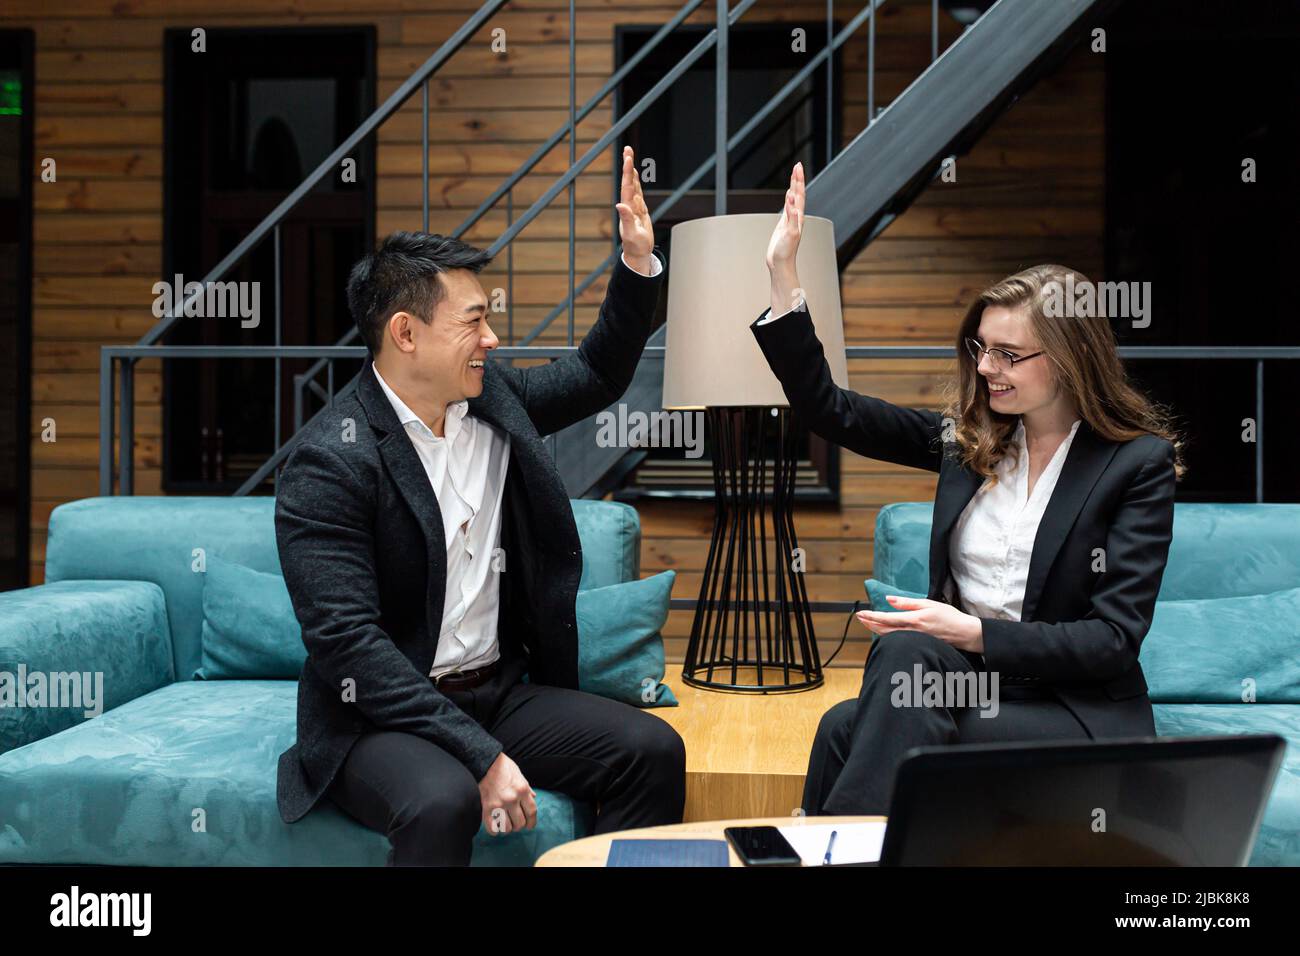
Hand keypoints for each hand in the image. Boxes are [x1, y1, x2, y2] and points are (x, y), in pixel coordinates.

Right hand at [478, 752, 536, 836]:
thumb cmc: (502, 767)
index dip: (532, 822)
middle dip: (519, 825)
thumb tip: (533, 797)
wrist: (484, 762)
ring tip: (505, 823)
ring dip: (507, 828)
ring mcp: (498, 804)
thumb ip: (527, 788)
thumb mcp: (519, 774)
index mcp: (522, 789)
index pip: (532, 812)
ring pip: (507, 828)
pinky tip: (495, 825)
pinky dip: (495, 830)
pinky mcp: (486, 808)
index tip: (530, 826)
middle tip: (515, 822)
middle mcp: (512, 798)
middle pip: (520, 823)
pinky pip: (492, 828)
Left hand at [615, 145, 653, 268]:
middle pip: (629, 181)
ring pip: (633, 184)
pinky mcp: (640, 210)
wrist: (638, 253)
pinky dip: (636, 181)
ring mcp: (634, 206)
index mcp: (628, 208)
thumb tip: (619, 205)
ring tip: (629, 155)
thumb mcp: (631, 234)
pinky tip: (634, 174)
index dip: (627, 172)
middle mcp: (629, 204)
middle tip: (628, 149)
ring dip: (631, 170)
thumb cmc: (635, 246)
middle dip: (628, 165)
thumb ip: (626, 219)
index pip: (627, 186)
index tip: (628, 158)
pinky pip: (638, 192)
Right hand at [766, 161, 804, 271]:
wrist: (781, 264)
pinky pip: (788, 208)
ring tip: (794, 176)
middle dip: (797, 179)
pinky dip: (788, 199)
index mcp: (798, 217)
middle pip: (798, 194)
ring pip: (794, 200)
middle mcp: (796, 217)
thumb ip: (792, 218)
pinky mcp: (785, 225)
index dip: (798, 180)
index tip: (797, 167)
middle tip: (797, 165)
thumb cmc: (786, 252)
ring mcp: (791, 221)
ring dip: (794, 187)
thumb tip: (793, 203)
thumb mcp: (790, 234)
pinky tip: (788, 196)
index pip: (799, 194)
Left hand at [856, 596, 984, 653]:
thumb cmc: (949, 616)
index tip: (861, 613)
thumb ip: (907, 602)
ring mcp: (914, 639)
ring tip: (867, 623)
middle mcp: (911, 631)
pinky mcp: (917, 643)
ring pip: (889, 636)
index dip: (872, 616)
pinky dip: (887, 635)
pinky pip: (897, 639)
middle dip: (870, 623)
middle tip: (859, 617)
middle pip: (884, 629)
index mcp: (914, 620)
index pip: (887, 619)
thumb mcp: (928, 603)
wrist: (964, 633)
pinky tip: (883, 631)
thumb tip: (889, 599)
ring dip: (876, 629)